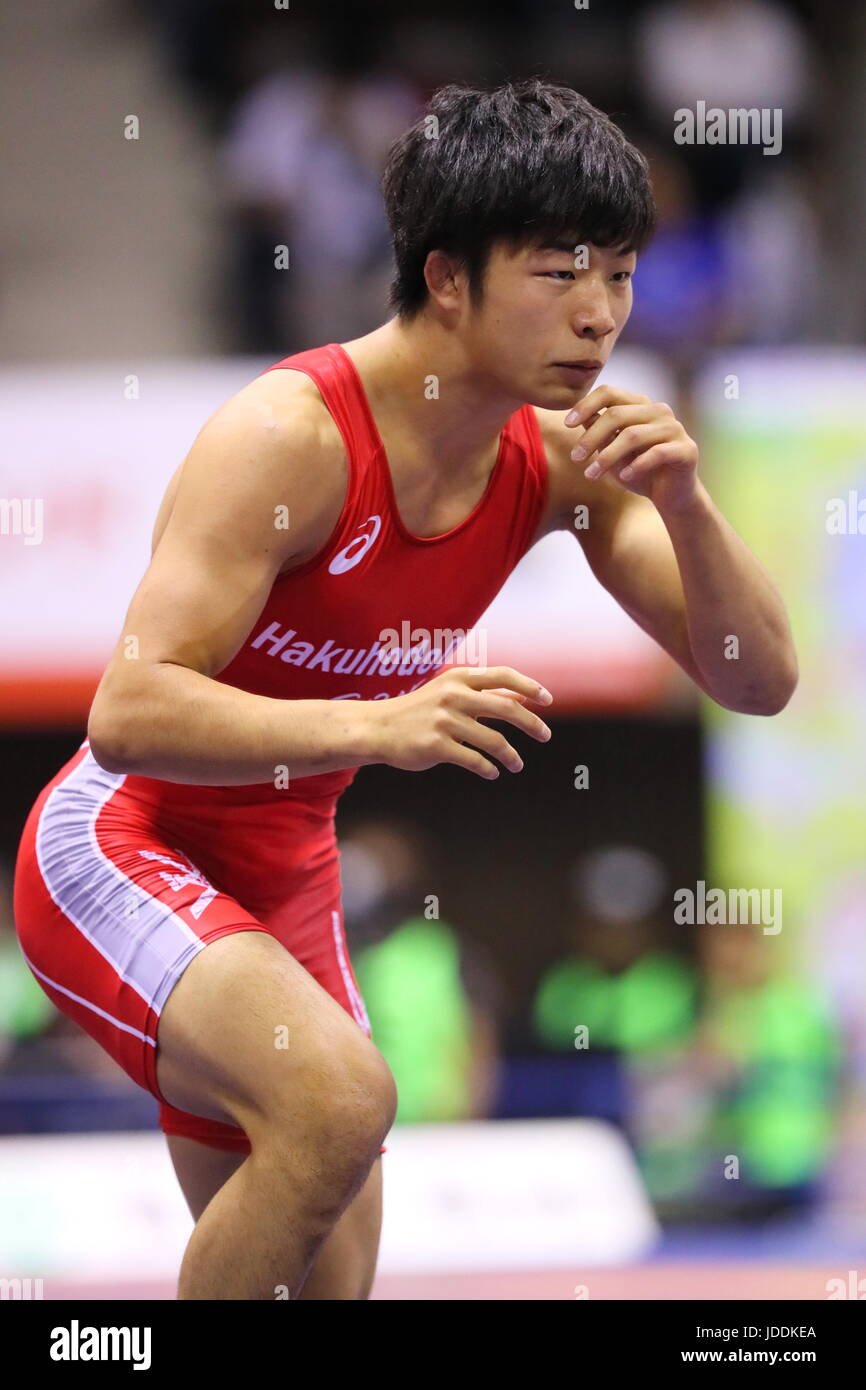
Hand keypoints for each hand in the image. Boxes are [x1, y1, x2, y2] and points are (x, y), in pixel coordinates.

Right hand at [369, 665, 552, 778]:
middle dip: (532, 723)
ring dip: (511, 756)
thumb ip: (485, 695)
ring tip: (517, 765)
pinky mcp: (437, 746)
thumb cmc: (420, 711)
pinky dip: (488, 769)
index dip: (529, 687)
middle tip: (546, 736)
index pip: (504, 676)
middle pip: (506, 708)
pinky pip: (475, 760)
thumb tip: (523, 699)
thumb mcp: (450, 693)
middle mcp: (453, 696)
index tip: (547, 700)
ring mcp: (445, 722)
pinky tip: (493, 773)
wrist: (378, 729)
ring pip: (494, 741)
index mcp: (459, 679)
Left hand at [565, 385, 699, 514]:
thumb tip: (578, 418)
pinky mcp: (686, 449)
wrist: (671, 495)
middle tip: (575, 458)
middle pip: (617, 414)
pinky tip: (624, 477)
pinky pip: (656, 453)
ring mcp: (674, 428)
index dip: (585, 405)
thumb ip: (599, 433)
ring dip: (607, 456)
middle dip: (591, 437)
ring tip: (591, 475)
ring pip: (632, 435)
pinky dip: (637, 465)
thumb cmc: (638, 470)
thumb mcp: (612, 451)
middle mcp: (659, 411)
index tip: (567, 424)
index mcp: (640, 405)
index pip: (609, 393)